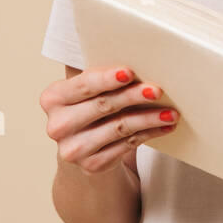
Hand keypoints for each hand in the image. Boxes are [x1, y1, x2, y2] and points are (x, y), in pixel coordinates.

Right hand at [40, 64, 177, 174]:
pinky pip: (127, 145)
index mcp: (52, 98)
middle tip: (157, 90)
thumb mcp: (86, 90)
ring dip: (149, 118)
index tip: (129, 72)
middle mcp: (58, 125)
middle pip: (103, 106)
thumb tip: (136, 57)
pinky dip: (149, 133)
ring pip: (120, 128)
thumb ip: (99, 76)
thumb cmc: (89, 109)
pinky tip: (164, 126)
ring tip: (170, 112)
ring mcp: (74, 149)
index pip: (83, 85)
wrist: (82, 149)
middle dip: (134, 96)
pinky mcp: (92, 165)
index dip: (107, 79)